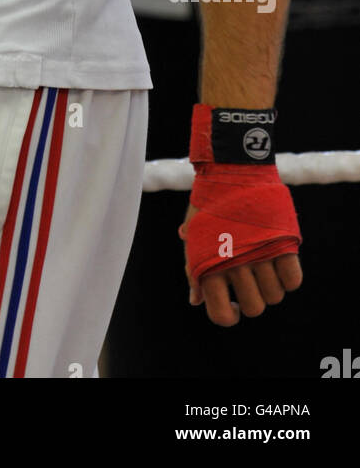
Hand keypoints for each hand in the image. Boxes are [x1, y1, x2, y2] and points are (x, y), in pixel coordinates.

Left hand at [180, 200, 302, 325]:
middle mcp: (236, 263)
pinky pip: (293, 280)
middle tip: (249, 279)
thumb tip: (196, 301)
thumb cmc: (209, 205)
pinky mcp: (283, 243)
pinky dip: (289, 276)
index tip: (232, 305)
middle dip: (253, 298)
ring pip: (275, 296)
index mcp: (210, 265)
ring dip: (271, 286)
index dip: (228, 316)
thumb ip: (194, 269)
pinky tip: (279, 263)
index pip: (221, 314)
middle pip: (254, 308)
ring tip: (263, 266)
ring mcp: (261, 254)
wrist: (231, 170)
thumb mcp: (194, 236)